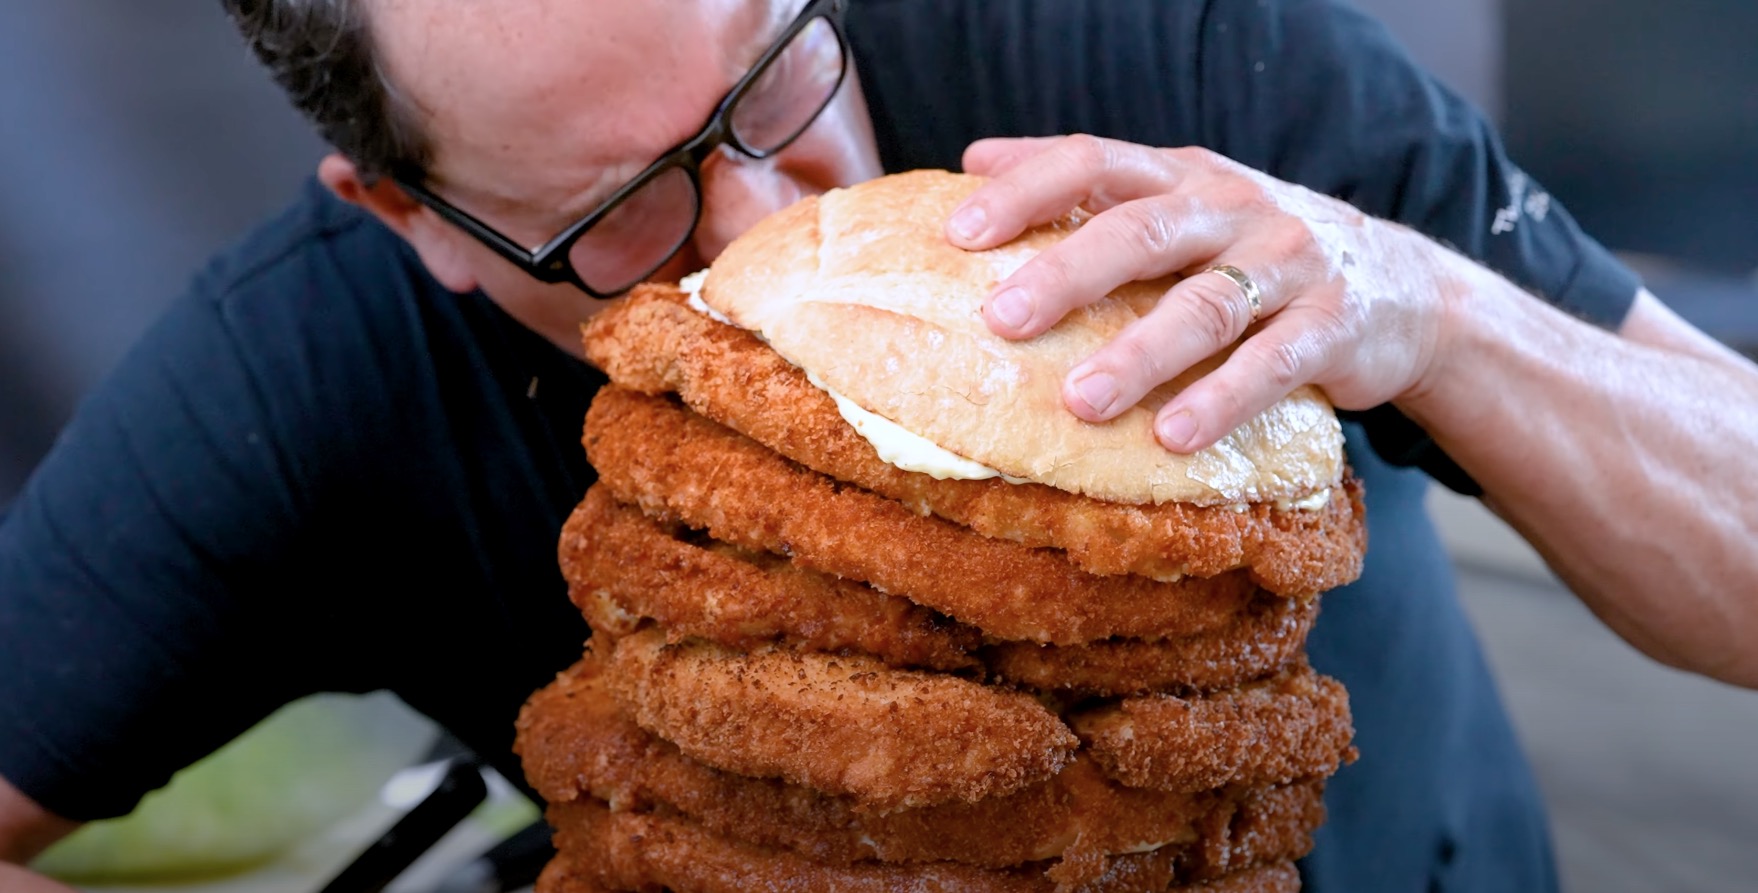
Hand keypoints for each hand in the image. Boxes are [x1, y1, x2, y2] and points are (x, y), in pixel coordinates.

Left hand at [947, 134, 1452, 452]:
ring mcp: (1287, 262)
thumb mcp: (1180, 199)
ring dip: (1139, 355)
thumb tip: (975, 157)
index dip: (1026, 191)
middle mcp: (1233, 207)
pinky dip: (1223, 398)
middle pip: (1140, 232)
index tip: (960, 231)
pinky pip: (1273, 362)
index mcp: (1182, 176)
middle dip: (1067, 274)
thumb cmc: (1255, 248)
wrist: (1404, 286)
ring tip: (1082, 402)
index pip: (1093, 163)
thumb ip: (1088, 184)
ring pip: (1204, 305)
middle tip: (1002, 319)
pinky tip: (1175, 436)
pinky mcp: (1333, 324)